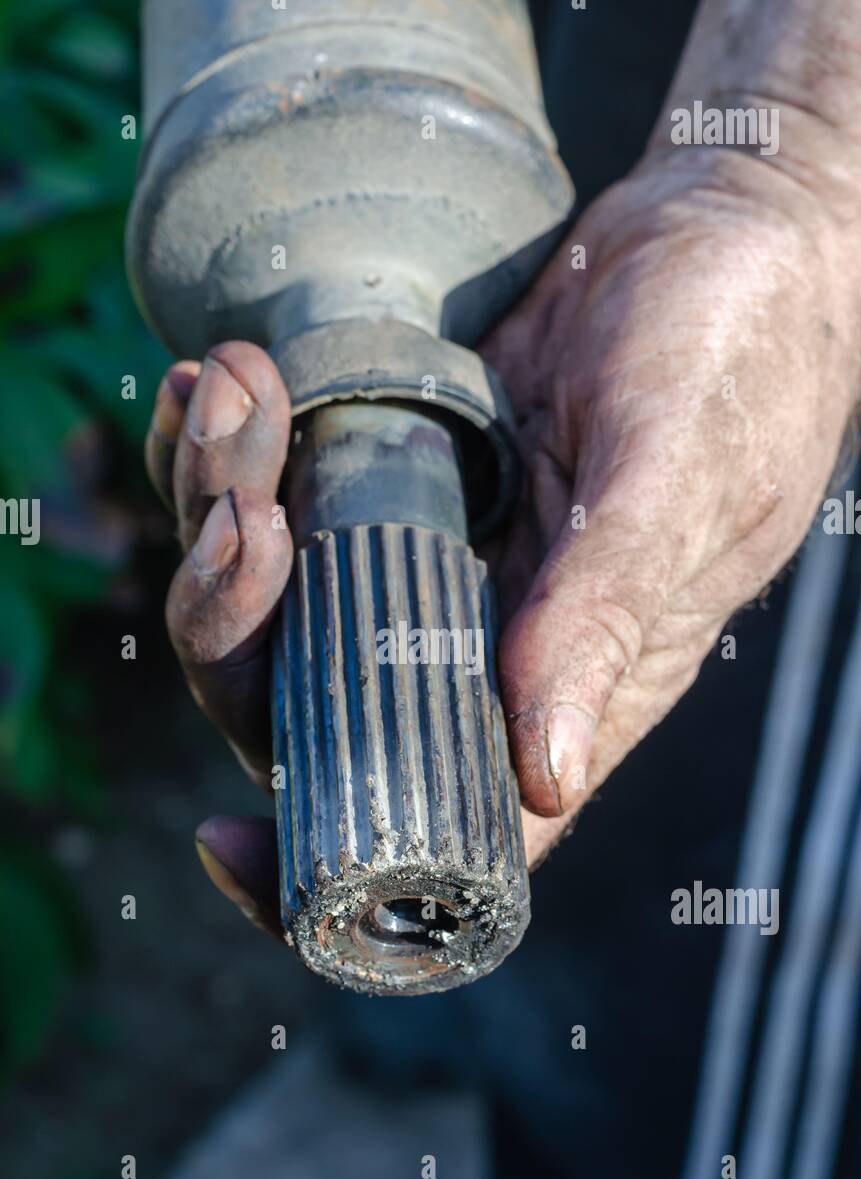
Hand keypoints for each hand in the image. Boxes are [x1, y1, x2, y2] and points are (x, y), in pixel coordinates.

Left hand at [146, 147, 860, 930]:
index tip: (229, 842)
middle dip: (233, 616)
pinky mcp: (394, 471)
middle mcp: (477, 639)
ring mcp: (424, 554)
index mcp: (559, 687)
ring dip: (213, 504)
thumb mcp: (677, 489)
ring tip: (228, 389)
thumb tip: (548, 778)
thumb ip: (606, 619)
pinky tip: (212, 382)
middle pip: (302, 698)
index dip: (322, 859)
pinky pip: (275, 493)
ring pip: (269, 592)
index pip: (434, 824)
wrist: (727, 225)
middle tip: (243, 501)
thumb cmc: (741, 360)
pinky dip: (221, 450)